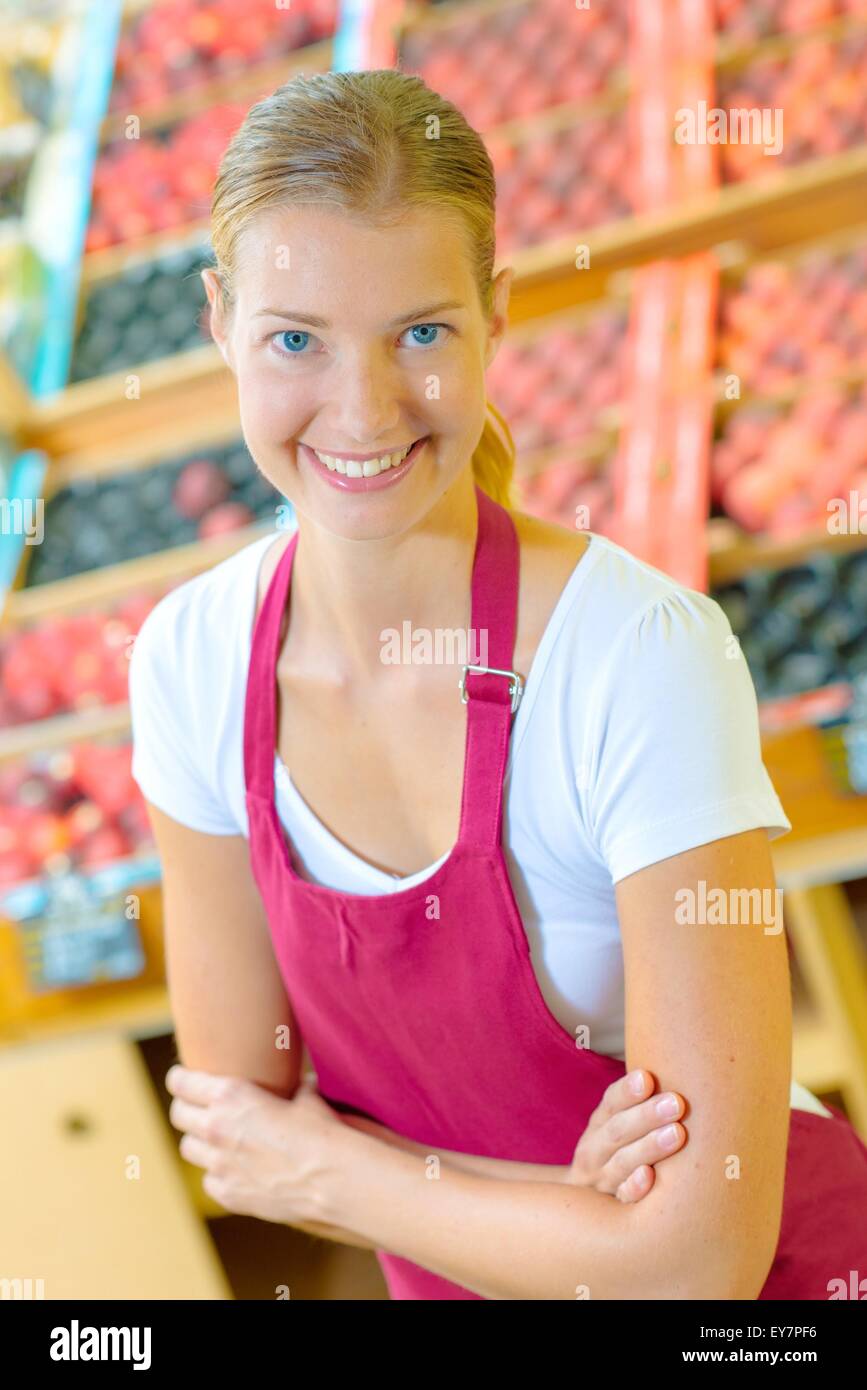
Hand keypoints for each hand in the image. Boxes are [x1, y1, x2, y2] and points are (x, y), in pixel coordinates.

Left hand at [166, 1066, 346, 1224]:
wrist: (332, 1179)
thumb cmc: (322, 1131)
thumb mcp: (305, 1096)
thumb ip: (292, 1087)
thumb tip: (300, 1081)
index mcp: (230, 1095)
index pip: (181, 1083)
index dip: (179, 1080)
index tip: (181, 1079)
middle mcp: (216, 1127)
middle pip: (179, 1115)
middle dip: (185, 1108)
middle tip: (195, 1108)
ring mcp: (219, 1164)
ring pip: (189, 1148)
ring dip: (200, 1142)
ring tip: (215, 1140)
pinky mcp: (228, 1194)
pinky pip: (209, 1180)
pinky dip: (217, 1174)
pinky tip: (233, 1170)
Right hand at [567, 1069, 686, 1202]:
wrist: (585, 1203)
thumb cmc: (620, 1153)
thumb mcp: (619, 1126)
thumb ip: (641, 1104)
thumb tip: (684, 1063)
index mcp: (599, 1124)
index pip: (611, 1103)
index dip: (627, 1092)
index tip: (647, 1078)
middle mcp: (595, 1150)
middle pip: (617, 1131)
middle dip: (647, 1116)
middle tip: (677, 1102)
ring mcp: (602, 1180)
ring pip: (622, 1162)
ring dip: (649, 1147)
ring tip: (677, 1133)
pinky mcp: (612, 1208)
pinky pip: (622, 1198)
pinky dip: (634, 1188)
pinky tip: (650, 1177)